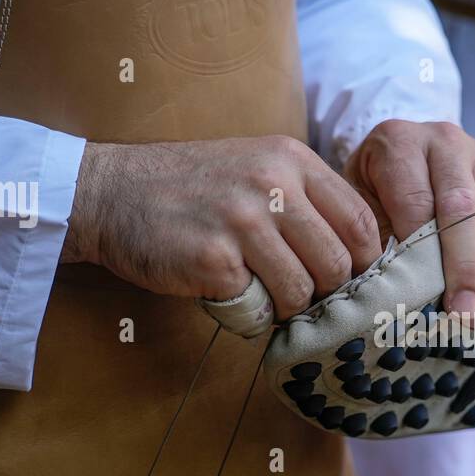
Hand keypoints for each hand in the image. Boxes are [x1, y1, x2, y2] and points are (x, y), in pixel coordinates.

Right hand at [65, 137, 380, 318]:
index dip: (365, 262)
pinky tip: (225, 295)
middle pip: (337, 263)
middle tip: (298, 296)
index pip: (361, 222)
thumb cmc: (191, 190)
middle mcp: (272, 184)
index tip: (349, 282)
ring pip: (300, 291)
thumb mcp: (258, 170)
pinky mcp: (212, 257)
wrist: (109, 191)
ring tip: (259, 294)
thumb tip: (364, 256)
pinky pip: (257, 309)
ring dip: (284, 308)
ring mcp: (242, 220)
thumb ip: (307, 201)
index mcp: (292, 160)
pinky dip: (247, 315)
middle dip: (323, 292)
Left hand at [343, 120, 474, 320]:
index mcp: (399, 144)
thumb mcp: (360, 209)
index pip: (417, 201)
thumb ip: (374, 242)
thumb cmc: (376, 194)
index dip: (422, 254)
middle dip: (466, 270)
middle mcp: (447, 141)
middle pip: (466, 208)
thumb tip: (396, 294)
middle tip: (462, 316)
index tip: (423, 297)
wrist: (403, 160)